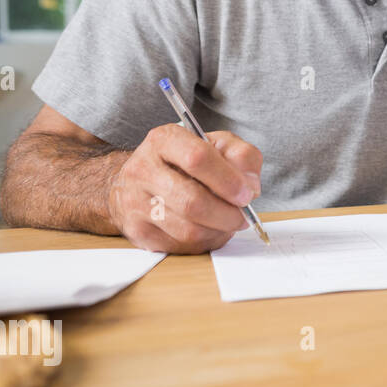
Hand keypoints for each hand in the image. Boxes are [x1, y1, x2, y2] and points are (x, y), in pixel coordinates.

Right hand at [106, 124, 262, 252]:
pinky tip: (210, 229)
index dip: (229, 180)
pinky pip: (181, 246)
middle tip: (243, 215)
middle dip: (227, 214)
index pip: (197, 159)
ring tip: (227, 221)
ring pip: (188, 230)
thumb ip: (242, 156)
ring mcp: (135, 203)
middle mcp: (143, 170)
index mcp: (164, 140)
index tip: (247, 193)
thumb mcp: (217, 145)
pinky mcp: (138, 231)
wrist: (140, 181)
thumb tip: (251, 186)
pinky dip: (205, 241)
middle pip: (192, 202)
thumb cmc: (184, 162)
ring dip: (218, 230)